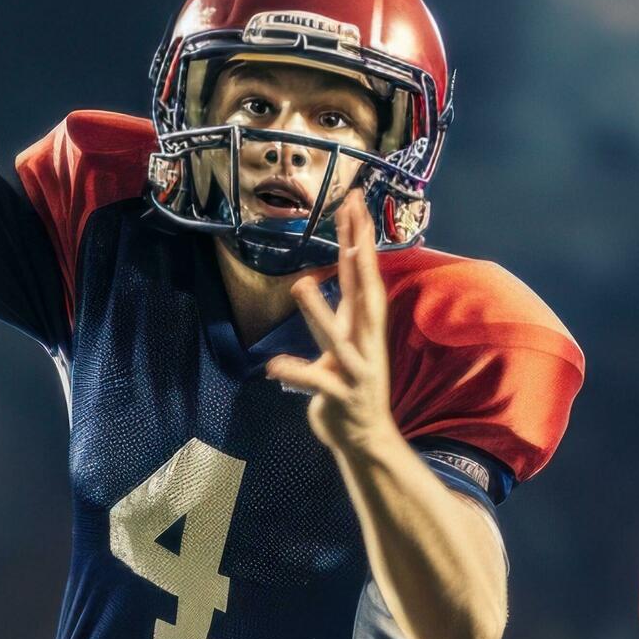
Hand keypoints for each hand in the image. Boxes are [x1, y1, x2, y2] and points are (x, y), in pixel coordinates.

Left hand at [265, 193, 398, 462]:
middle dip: (359, 252)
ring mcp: (355, 370)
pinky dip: (295, 372)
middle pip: (364, 291)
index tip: (354, 201)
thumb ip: (341, 306)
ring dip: (319, 312)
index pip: (365, 273)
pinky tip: (272, 366)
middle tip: (350, 214)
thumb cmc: (351, 384)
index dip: (360, 237)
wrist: (366, 437)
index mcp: (365, 325)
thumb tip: (331, 271)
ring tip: (300, 283)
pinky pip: (315, 383)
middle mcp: (366, 342)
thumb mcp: (347, 340)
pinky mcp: (339, 396)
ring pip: (337, 338)